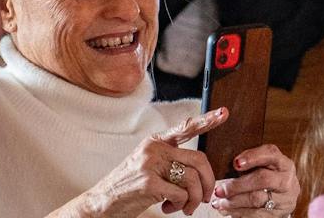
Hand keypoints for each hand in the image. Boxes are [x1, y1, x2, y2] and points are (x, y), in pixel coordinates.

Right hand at [72, 108, 226, 217]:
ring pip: (192, 178)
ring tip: (184, 207)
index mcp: (155, 142)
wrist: (100, 204)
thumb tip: (200, 171)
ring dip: (194, 198)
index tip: (223, 113)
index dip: (206, 121)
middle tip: (205, 197)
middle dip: (208, 181)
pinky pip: (181, 194)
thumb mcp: (149, 166)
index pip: (185, 128)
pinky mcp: (148, 183)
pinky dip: (181, 205)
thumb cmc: (128, 188)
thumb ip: (170, 161)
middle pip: (198, 159)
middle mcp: (154, 148)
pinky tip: (168, 208)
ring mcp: (150, 164)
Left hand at [211, 144, 298, 215]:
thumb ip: (251, 162)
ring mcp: (283, 200)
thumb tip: (230, 165)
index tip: (235, 163)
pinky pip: (255, 215)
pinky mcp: (277, 215)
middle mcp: (286, 181)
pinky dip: (238, 212)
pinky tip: (228, 210)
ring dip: (234, 201)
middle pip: (263, 179)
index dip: (253, 157)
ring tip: (220, 202)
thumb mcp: (266, 166)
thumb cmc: (270, 177)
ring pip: (256, 200)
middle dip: (238, 185)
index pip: (271, 154)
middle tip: (220, 190)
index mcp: (284, 164)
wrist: (285, 198)